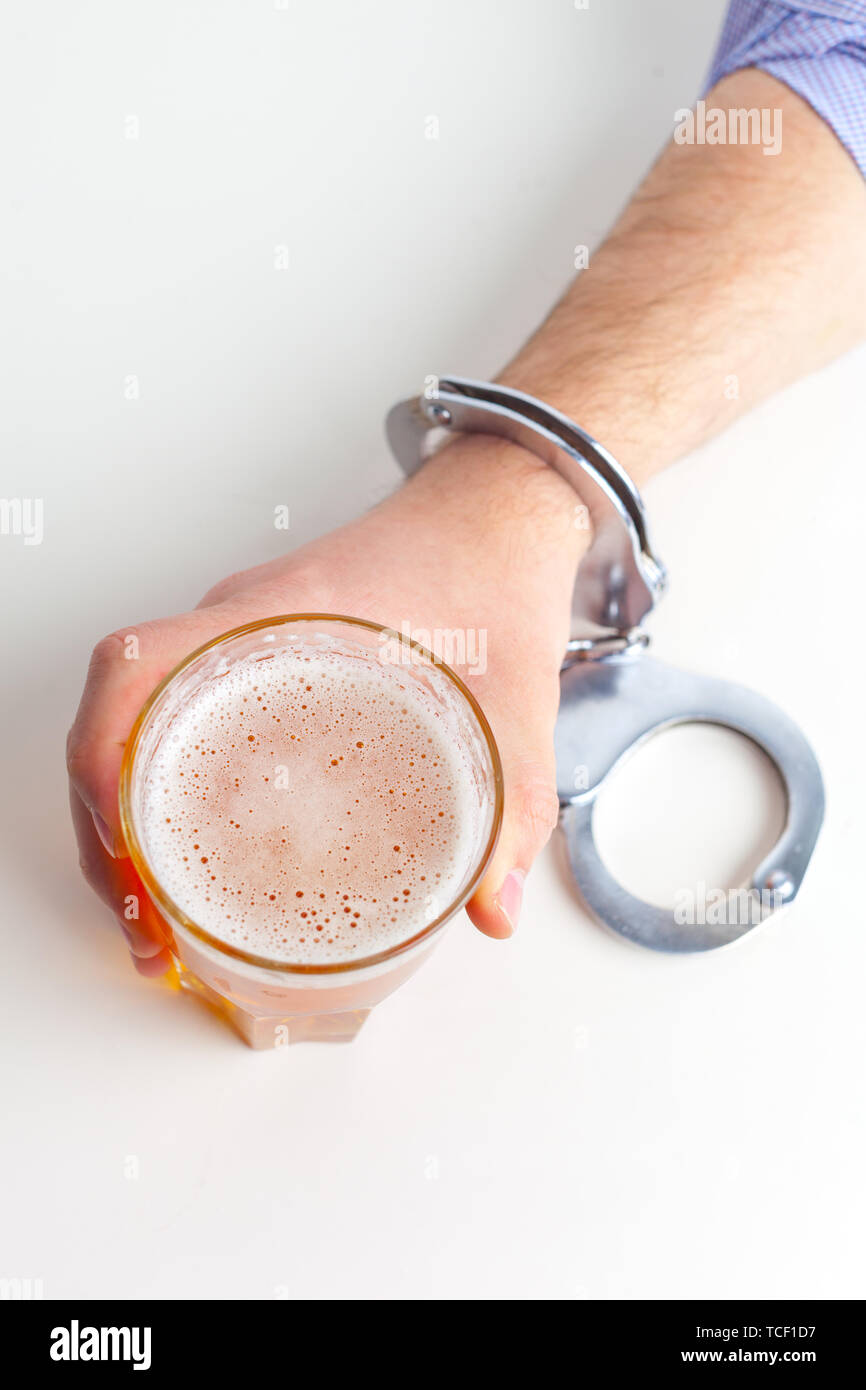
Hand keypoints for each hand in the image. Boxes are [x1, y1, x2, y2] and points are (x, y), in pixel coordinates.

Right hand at [68, 436, 586, 973]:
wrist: (499, 517)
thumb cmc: (493, 580)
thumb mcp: (515, 708)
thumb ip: (516, 810)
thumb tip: (493, 912)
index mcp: (285, 616)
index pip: (137, 671)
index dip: (103, 766)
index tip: (125, 853)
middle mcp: (245, 622)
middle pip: (117, 716)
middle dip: (107, 828)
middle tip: (144, 920)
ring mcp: (245, 635)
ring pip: (138, 721)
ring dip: (125, 813)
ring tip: (152, 906)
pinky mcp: (260, 654)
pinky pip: (177, 715)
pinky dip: (160, 784)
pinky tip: (188, 850)